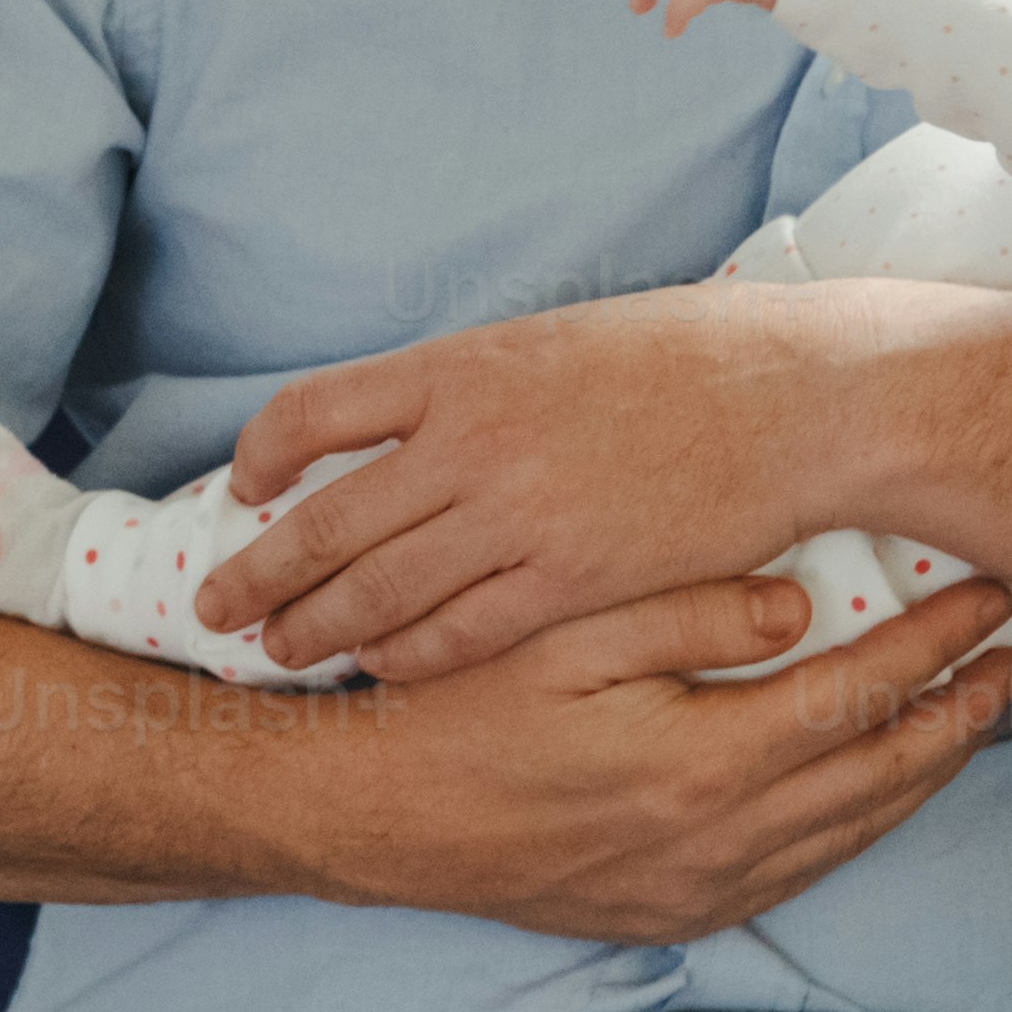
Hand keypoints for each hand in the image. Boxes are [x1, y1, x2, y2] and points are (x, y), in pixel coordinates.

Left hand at [202, 276, 869, 674]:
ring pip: (377, 593)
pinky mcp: (570, 583)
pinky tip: (383, 670)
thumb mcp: (560, 341)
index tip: (245, 488)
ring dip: (315, 629)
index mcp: (462, 367)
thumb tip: (419, 417)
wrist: (799, 398)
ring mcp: (517, 517)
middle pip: (324, 523)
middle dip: (257, 575)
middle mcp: (471, 442)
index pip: (312, 412)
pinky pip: (459, 635)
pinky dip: (406, 657)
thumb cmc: (693, 359)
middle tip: (212, 610)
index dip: (262, 458)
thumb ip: (479, 384)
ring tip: (279, 653)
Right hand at [329, 570, 1011, 945]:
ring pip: (857, 830)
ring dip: (927, 770)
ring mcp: (703, 889)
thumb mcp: (567, 634)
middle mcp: (719, 841)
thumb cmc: (463, 710)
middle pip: (883, 773)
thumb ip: (691, 614)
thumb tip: (805, 607)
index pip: (857, 695)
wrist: (379, 821)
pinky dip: (863, 821)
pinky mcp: (680, 914)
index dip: (934, 644)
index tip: (986, 597)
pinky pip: (807, 871)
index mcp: (700, 762)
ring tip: (976, 711)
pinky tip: (882, 784)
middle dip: (964, 711)